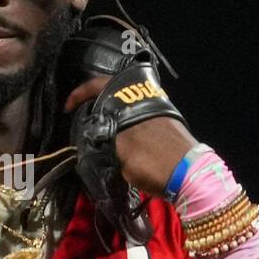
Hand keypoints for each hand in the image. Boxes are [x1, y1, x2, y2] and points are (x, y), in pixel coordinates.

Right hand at [64, 76, 198, 198]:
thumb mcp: (121, 154)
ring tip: (98, 131)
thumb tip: (92, 133)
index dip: (79, 94)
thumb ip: (104, 139)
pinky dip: (124, 123)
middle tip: (82, 119)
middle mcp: (145, 100)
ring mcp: (158, 111)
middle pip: (113, 93)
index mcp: (132, 102)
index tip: (67, 108)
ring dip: (110, 115)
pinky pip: (137, 116)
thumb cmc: (154, 162)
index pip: (99, 85)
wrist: (191, 174)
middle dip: (95, 104)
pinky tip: (120, 139)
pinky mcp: (166, 123)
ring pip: (125, 106)